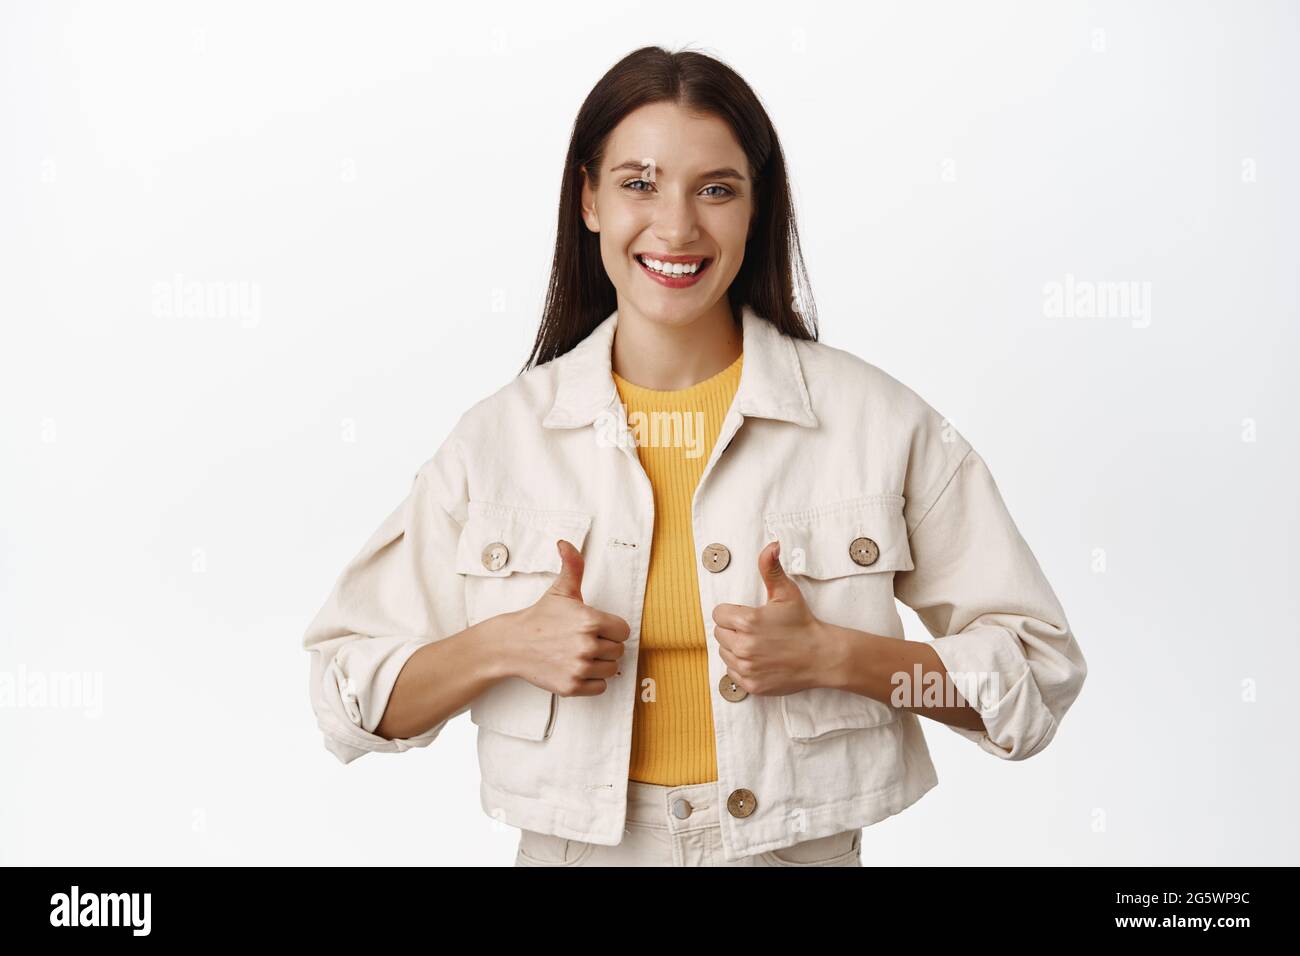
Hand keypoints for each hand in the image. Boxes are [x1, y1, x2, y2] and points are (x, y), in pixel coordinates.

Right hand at [503, 538, 630, 696]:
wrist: (513, 644)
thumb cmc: (540, 617)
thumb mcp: (560, 590)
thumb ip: (572, 565)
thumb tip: (565, 543)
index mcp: (590, 620)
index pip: (623, 630)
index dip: (611, 629)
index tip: (597, 628)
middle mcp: (587, 646)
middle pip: (618, 651)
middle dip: (605, 646)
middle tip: (585, 641)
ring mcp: (579, 668)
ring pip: (611, 670)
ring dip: (600, 664)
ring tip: (580, 654)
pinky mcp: (571, 686)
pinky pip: (600, 687)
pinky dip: (592, 681)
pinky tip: (577, 668)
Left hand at [711, 540, 833, 696]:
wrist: (821, 656)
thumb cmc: (802, 623)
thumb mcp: (786, 592)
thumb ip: (771, 568)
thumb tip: (771, 545)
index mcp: (747, 621)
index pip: (718, 614)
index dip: (731, 613)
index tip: (747, 616)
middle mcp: (744, 646)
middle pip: (719, 634)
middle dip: (732, 630)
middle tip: (753, 630)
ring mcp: (747, 667)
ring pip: (724, 653)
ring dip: (735, 648)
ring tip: (757, 644)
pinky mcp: (751, 684)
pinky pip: (732, 673)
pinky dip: (741, 667)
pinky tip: (758, 660)